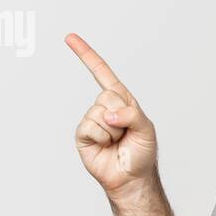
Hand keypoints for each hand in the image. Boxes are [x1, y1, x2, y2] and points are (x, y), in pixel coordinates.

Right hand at [67, 33, 157, 198]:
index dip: (86, 55)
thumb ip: (132, 115)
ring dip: (112, 131)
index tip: (70, 38)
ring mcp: (92, 120)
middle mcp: (104, 107)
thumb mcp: (146, 129)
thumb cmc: (141, 153)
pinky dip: (102, 138)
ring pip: (99, 114)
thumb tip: (109, 113)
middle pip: (107, 96)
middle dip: (120, 115)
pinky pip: (90, 127)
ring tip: (117, 141)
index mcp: (120, 99)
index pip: (101, 72)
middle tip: (125, 132)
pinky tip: (106, 146)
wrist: (131, 177)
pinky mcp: (83, 134)